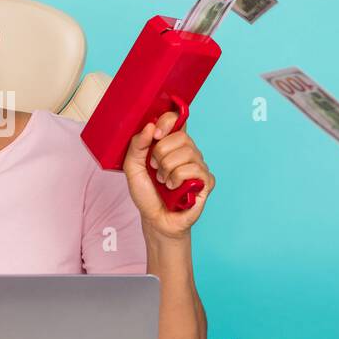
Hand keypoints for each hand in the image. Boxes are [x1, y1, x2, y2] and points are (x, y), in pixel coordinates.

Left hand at [122, 110, 213, 239]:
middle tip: (155, 169)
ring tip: (164, 181)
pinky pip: (194, 169)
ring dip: (168, 170)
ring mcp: (199, 165)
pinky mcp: (206, 180)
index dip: (167, 121)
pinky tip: (175, 188)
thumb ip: (137, 145)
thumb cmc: (147, 193)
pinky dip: (178, 179)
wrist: (155, 219)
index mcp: (171, 144)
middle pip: (181, 136)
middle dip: (161, 154)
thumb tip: (149, 127)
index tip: (155, 134)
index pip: (176, 119)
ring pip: (187, 153)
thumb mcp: (132, 167)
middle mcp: (188, 151)